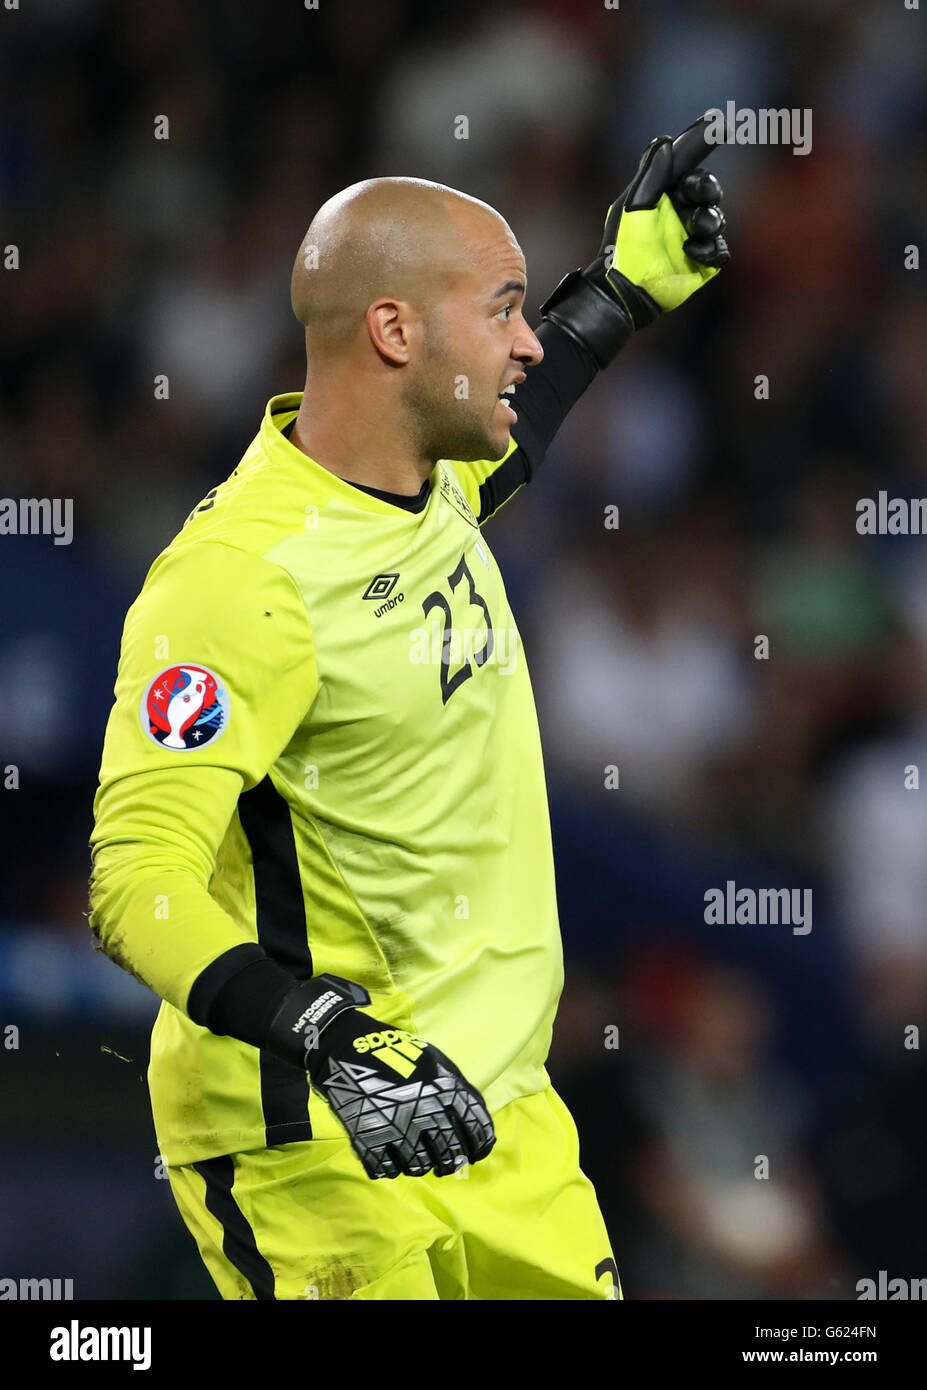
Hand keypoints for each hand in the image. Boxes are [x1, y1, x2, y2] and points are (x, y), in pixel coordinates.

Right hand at [270, 972, 496, 1179]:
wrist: (344, 1044)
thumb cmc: (393, 1050)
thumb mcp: (435, 1060)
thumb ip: (459, 1090)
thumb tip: (478, 1123)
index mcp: (446, 1090)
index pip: (477, 1130)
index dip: (479, 1146)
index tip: (474, 1153)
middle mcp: (426, 1111)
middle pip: (450, 1155)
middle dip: (449, 1163)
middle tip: (443, 1163)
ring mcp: (396, 1127)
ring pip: (418, 1167)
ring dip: (418, 1164)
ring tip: (411, 1153)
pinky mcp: (368, 1140)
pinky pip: (386, 1170)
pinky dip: (388, 1165)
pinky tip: (387, 1153)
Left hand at [539, 114, 730, 365]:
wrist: (625, 290)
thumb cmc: (623, 247)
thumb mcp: (634, 205)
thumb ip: (652, 173)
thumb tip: (666, 140)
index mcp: (662, 194)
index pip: (685, 162)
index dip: (701, 142)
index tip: (719, 122)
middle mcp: (679, 212)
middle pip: (707, 188)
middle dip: (707, 187)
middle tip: (701, 192)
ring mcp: (692, 237)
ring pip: (716, 218)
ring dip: (706, 220)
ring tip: (692, 230)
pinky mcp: (703, 262)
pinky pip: (719, 249)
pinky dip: (707, 249)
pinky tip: (687, 253)